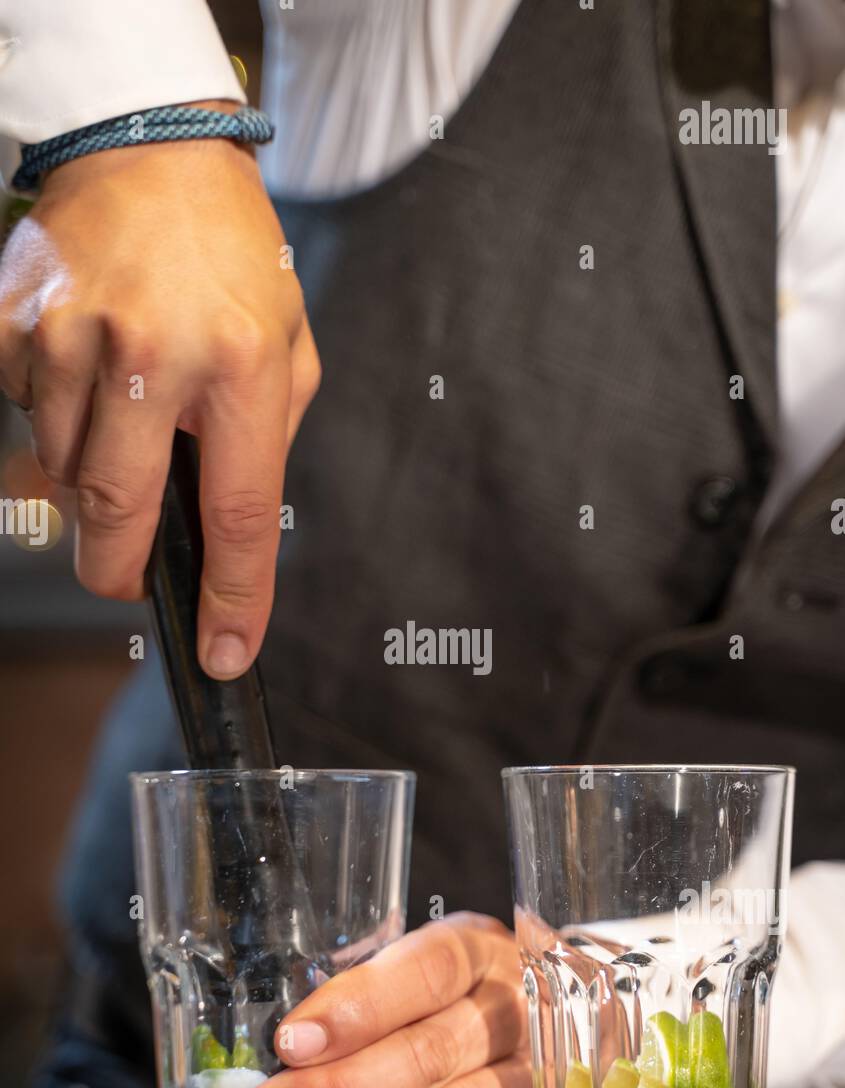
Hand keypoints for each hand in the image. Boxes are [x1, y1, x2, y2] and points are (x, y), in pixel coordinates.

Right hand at [0, 113, 319, 677]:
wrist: (150, 148)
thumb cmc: (232, 256)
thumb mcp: (288, 343)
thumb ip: (266, 437)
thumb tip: (223, 525)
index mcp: (243, 363)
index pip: (238, 513)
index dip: (231, 597)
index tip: (222, 653)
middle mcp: (155, 355)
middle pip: (121, 515)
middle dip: (121, 570)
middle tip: (130, 575)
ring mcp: (74, 339)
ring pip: (66, 473)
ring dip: (93, 476)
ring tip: (125, 413)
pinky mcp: (16, 326)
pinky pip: (26, 418)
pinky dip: (55, 419)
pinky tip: (88, 371)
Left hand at [245, 914, 536, 1087]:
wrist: (567, 1013)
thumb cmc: (465, 986)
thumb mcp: (425, 958)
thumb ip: (369, 986)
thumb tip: (287, 1038)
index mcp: (479, 949)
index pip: (425, 971)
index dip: (357, 1008)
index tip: (294, 1042)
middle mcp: (516, 1008)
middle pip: (434, 1049)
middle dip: (343, 1087)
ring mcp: (540, 1072)